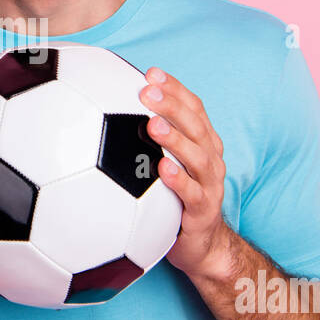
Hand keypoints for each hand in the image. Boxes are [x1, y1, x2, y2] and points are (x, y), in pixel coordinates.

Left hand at [139, 67, 230, 278]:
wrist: (203, 246)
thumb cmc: (178, 199)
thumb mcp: (168, 165)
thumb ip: (150, 141)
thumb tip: (109, 114)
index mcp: (204, 143)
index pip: (194, 108)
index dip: (175, 89)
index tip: (151, 73)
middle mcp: (211, 159)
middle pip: (196, 126)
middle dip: (172, 105)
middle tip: (146, 92)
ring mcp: (210, 185)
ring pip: (197, 157)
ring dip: (175, 139)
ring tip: (153, 125)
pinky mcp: (203, 211)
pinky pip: (192, 194)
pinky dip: (178, 180)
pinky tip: (161, 169)